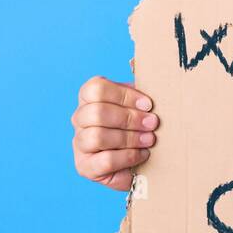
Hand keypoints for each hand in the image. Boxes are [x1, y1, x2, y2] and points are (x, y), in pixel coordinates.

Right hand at [71, 76, 158, 191]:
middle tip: (153, 124)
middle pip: (96, 112)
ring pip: (96, 136)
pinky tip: (142, 155)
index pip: (96, 88)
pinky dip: (128, 157)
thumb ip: (139, 85)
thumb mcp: (139, 103)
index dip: (124, 95)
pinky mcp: (84, 166)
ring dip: (129, 138)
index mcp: (89, 97)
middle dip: (130, 118)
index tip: (148, 105)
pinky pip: (104, 160)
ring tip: (149, 140)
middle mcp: (79, 118)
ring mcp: (79, 143)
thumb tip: (139, 65)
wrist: (138, 158)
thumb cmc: (138, 124)